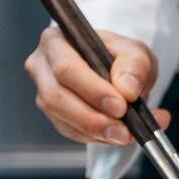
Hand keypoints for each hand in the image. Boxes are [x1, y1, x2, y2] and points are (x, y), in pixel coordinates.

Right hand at [24, 25, 169, 145]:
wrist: (120, 73)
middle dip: (93, 118)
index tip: (120, 105)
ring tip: (129, 133)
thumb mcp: (136, 52)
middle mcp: (42, 67)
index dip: (91, 90)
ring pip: (63, 120)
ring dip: (97, 132)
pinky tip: (119, 135)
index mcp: (56, 41)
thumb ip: (135, 66)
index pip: (66, 68)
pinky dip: (98, 138)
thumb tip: (127, 89)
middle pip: (57, 98)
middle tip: (124, 129)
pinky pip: (72, 133)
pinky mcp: (55, 116)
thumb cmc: (120, 57)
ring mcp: (45, 94)